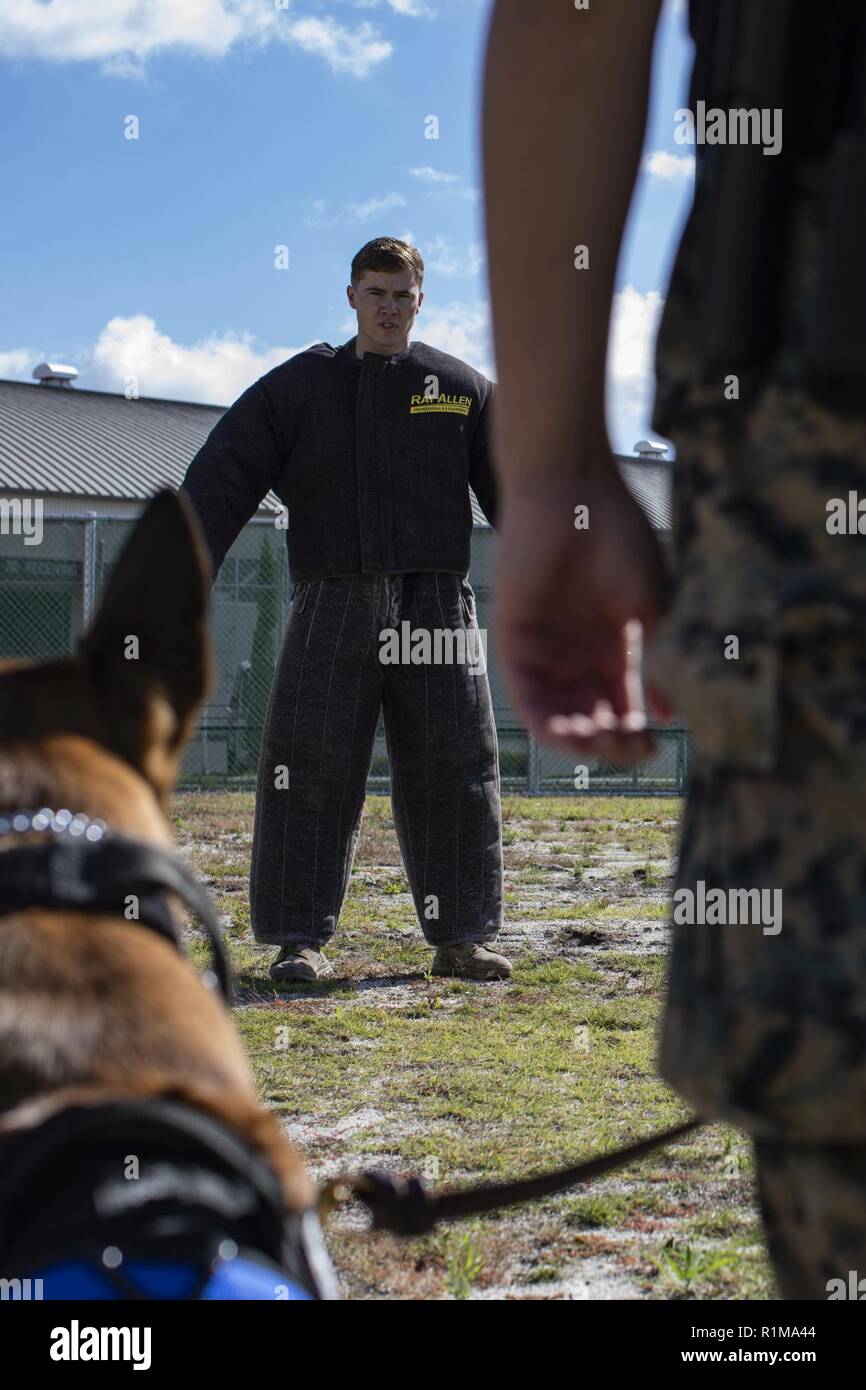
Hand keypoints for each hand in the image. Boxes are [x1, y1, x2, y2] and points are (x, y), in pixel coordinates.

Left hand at [494, 453, 672, 763]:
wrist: (573, 489)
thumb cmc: (619, 534)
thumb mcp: (648, 604)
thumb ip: (653, 659)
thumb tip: (667, 711)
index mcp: (612, 647)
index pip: (622, 705)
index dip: (636, 733)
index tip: (657, 745)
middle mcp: (576, 655)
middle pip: (591, 718)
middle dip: (612, 741)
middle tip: (633, 748)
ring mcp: (544, 650)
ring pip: (559, 716)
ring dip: (581, 739)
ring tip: (604, 744)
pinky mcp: (513, 642)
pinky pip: (527, 696)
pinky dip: (548, 722)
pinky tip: (572, 736)